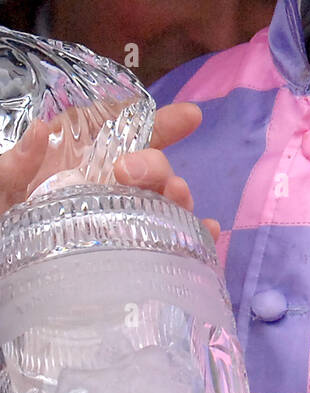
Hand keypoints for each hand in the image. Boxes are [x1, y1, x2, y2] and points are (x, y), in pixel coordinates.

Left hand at [0, 103, 218, 240]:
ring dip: (179, 195)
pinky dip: (196, 236)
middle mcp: (108, 189)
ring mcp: (120, 222)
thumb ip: (14, 164)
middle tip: (129, 172)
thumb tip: (38, 130)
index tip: (188, 117)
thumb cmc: (2, 219)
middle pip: (150, 169)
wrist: (3, 275)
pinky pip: (170, 244)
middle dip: (155, 164)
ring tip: (177, 196)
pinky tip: (207, 232)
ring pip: (164, 203)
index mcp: (80, 165)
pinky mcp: (128, 255)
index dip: (159, 124)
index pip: (126, 136)